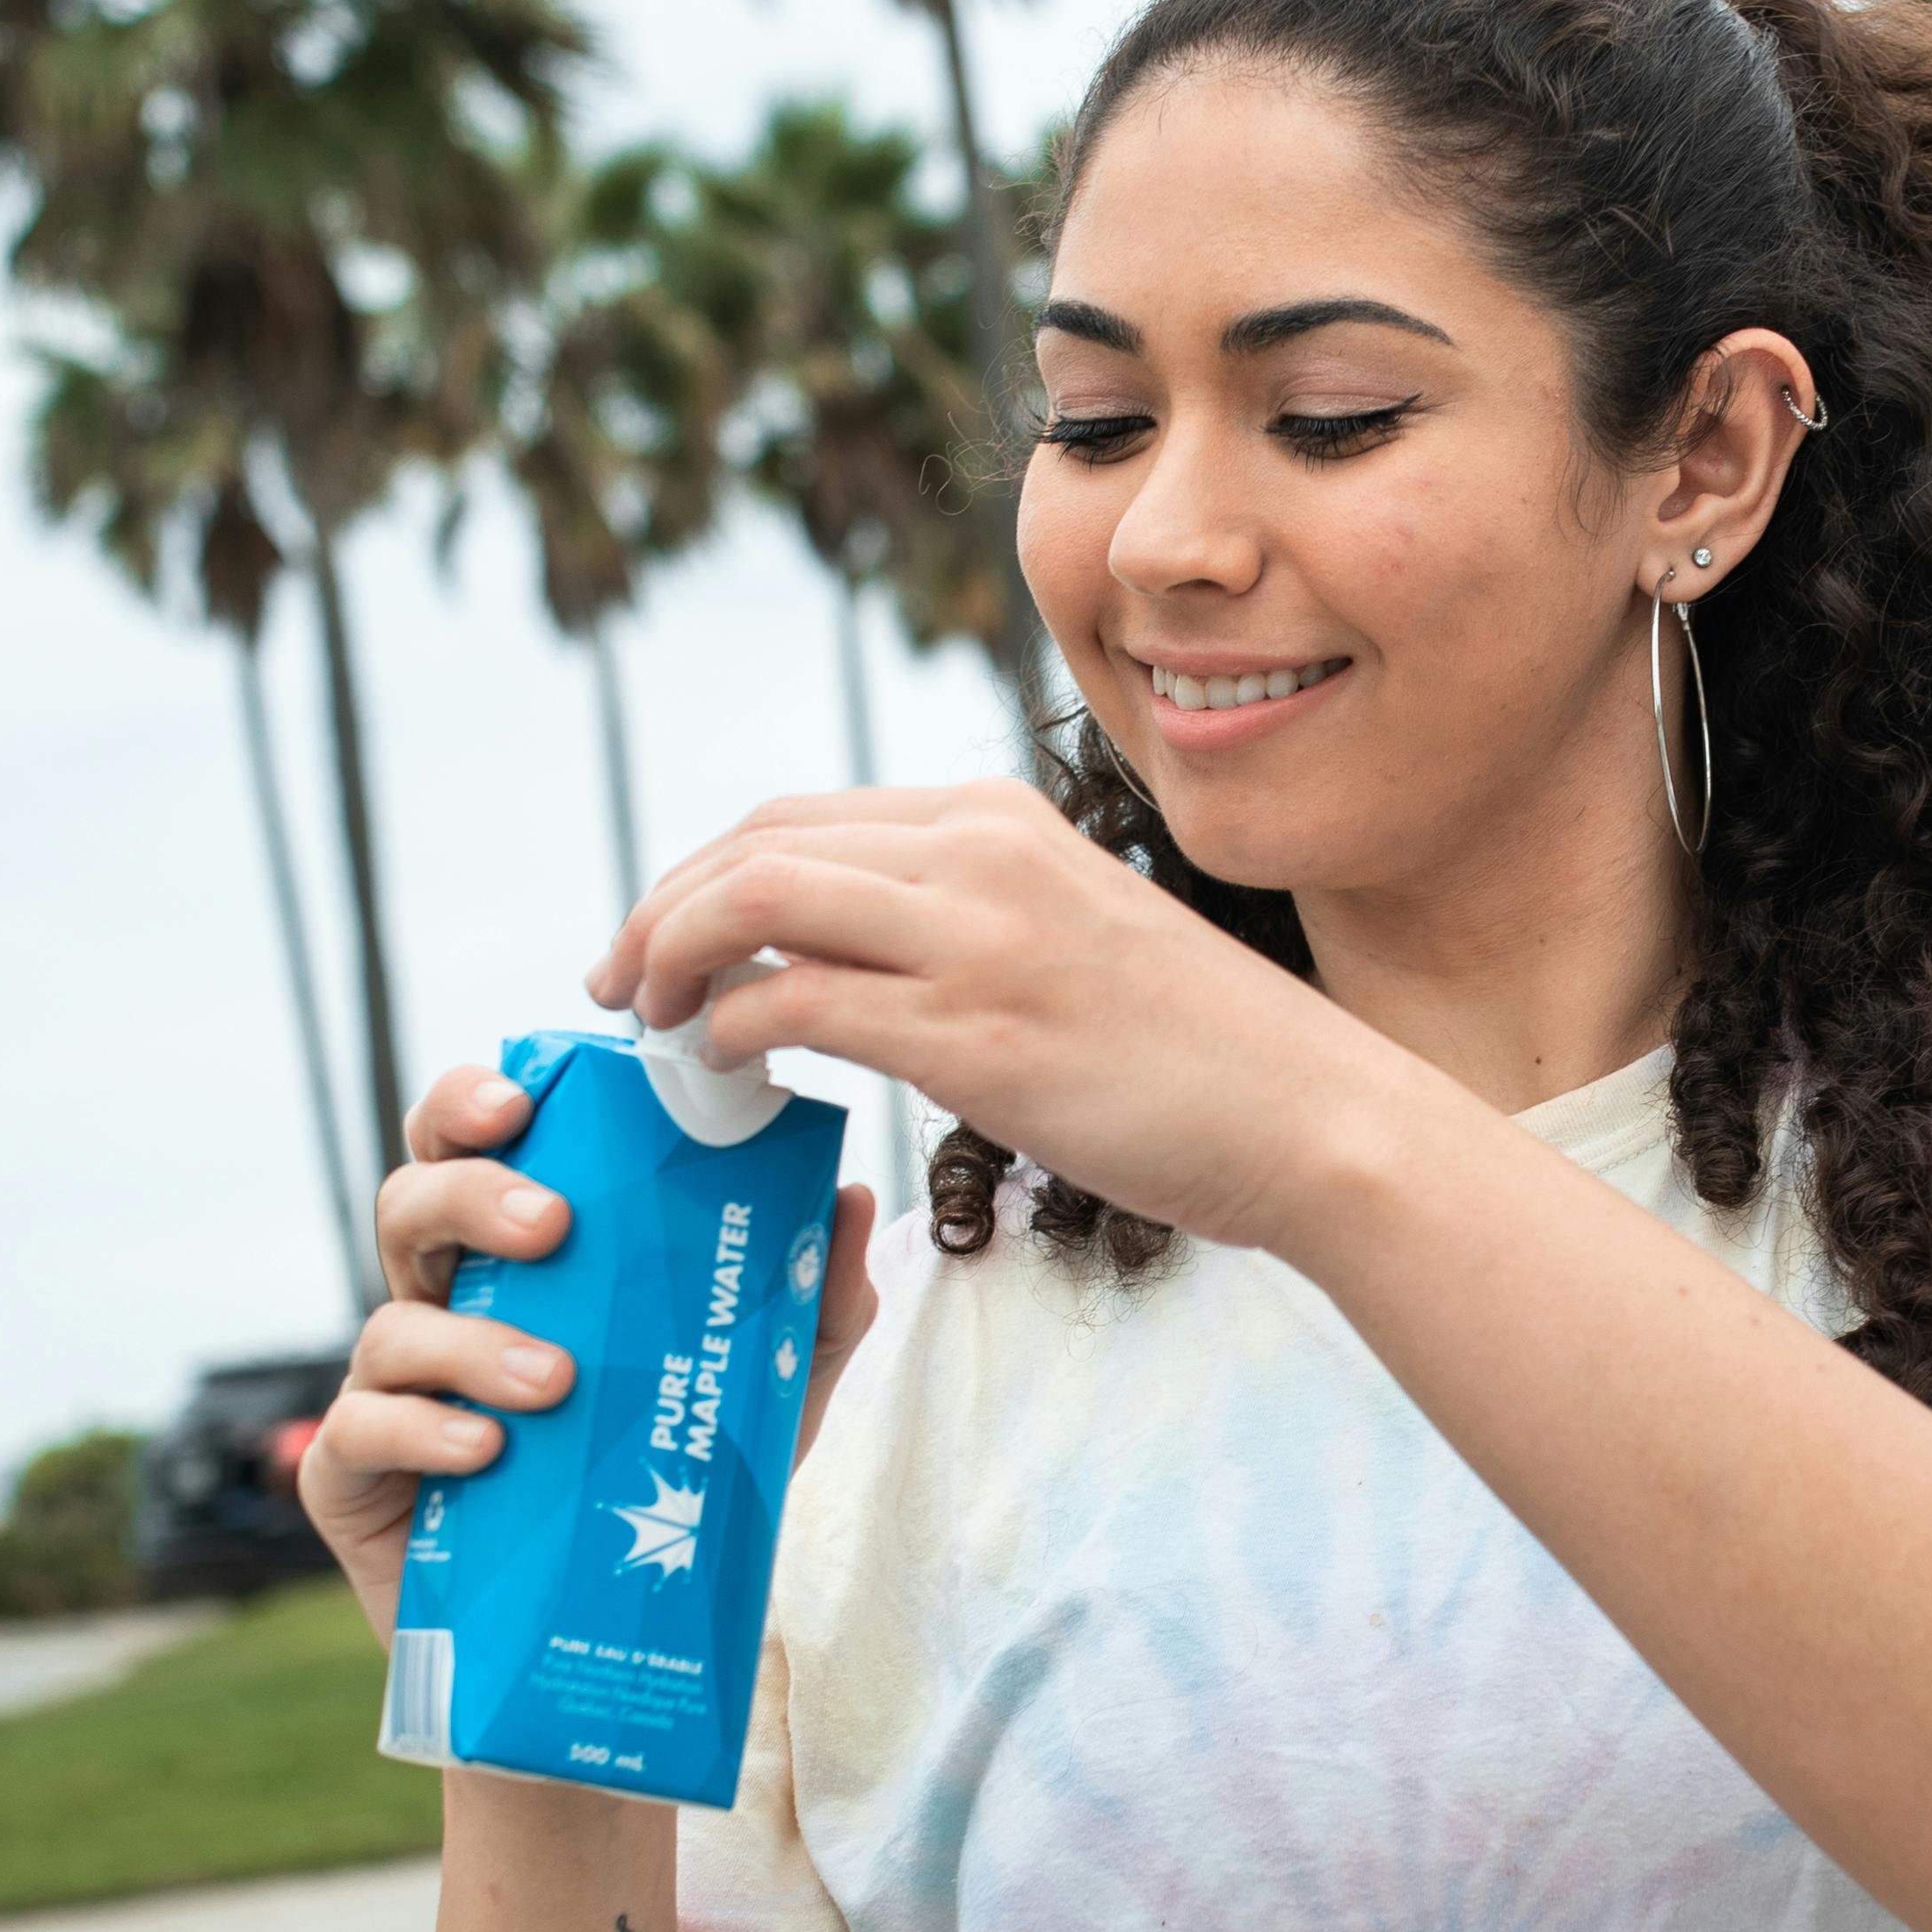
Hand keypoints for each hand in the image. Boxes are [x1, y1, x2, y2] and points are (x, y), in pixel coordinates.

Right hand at [301, 1062, 881, 1647]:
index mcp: (514, 1263)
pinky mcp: (353, 1479)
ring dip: (471, 1340)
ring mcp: (388, 1391)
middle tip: (552, 1224)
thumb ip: (809, 1304)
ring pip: (389, 1323)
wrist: (610, 1638)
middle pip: (409, 1206)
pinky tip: (485, 1447)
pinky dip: (421, 1429)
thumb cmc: (668, 1485)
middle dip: (470, 1195)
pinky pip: (358, 1431)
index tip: (520, 1101)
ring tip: (553, 1379)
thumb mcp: (761, 1394)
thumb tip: (855, 1200)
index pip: (468, 1149)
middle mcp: (440, 1307)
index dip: (470, 1105)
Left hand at [589, 781, 1395, 1250]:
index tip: (661, 937)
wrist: (1311, 1115)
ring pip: (754, 903)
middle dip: (658, 909)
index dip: (700, 873)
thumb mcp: (1075, 933)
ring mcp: (976, 940)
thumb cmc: (1204, 1054)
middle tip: (620, 982)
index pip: (800, 816)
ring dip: (671, 958)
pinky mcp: (974, 1035)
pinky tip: (720, 1067)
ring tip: (649, 1023)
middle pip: (755, 844)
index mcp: (1000, 821)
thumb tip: (856, 960)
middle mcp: (980, 856)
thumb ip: (972, 921)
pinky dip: (730, 1029)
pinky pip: (796, 1002)